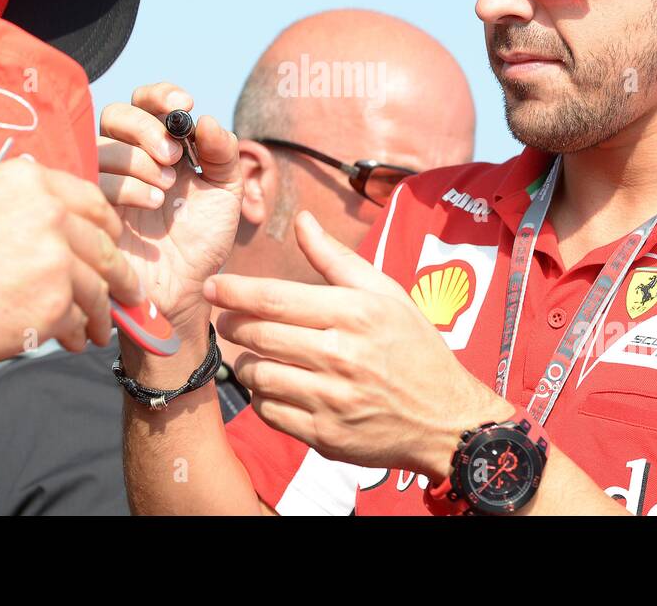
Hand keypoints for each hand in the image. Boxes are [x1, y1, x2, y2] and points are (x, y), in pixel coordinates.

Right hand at [0, 159, 139, 367]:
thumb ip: (20, 202)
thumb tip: (54, 213)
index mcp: (30, 182)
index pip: (91, 200)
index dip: (107, 227)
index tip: (111, 243)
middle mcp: (49, 214)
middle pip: (104, 247)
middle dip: (120, 275)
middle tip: (129, 292)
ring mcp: (56, 260)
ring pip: (97, 288)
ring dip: (101, 311)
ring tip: (98, 328)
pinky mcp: (54, 304)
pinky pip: (78, 320)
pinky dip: (77, 333)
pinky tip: (71, 340)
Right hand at [96, 83, 241, 337]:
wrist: (187, 288)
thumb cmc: (204, 238)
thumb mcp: (226, 191)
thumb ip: (223, 152)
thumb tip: (205, 118)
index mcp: (160, 144)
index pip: (147, 101)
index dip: (160, 95)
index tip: (185, 103)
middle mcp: (128, 156)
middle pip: (116, 114)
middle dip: (145, 127)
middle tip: (172, 155)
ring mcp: (106, 181)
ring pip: (104, 146)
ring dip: (139, 160)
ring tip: (166, 190)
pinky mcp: (91, 208)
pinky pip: (94, 181)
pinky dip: (127, 186)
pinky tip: (152, 204)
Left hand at [207, 211, 511, 479]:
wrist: (445, 419)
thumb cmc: (413, 347)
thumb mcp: (384, 293)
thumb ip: (335, 258)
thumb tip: (301, 219)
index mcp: (354, 313)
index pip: (275, 298)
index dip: (234, 291)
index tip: (211, 286)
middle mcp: (341, 356)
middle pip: (259, 336)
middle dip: (231, 324)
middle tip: (225, 320)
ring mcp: (331, 400)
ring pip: (258, 376)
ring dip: (243, 362)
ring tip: (250, 353)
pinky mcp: (325, 436)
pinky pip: (270, 412)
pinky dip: (261, 397)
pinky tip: (271, 385)